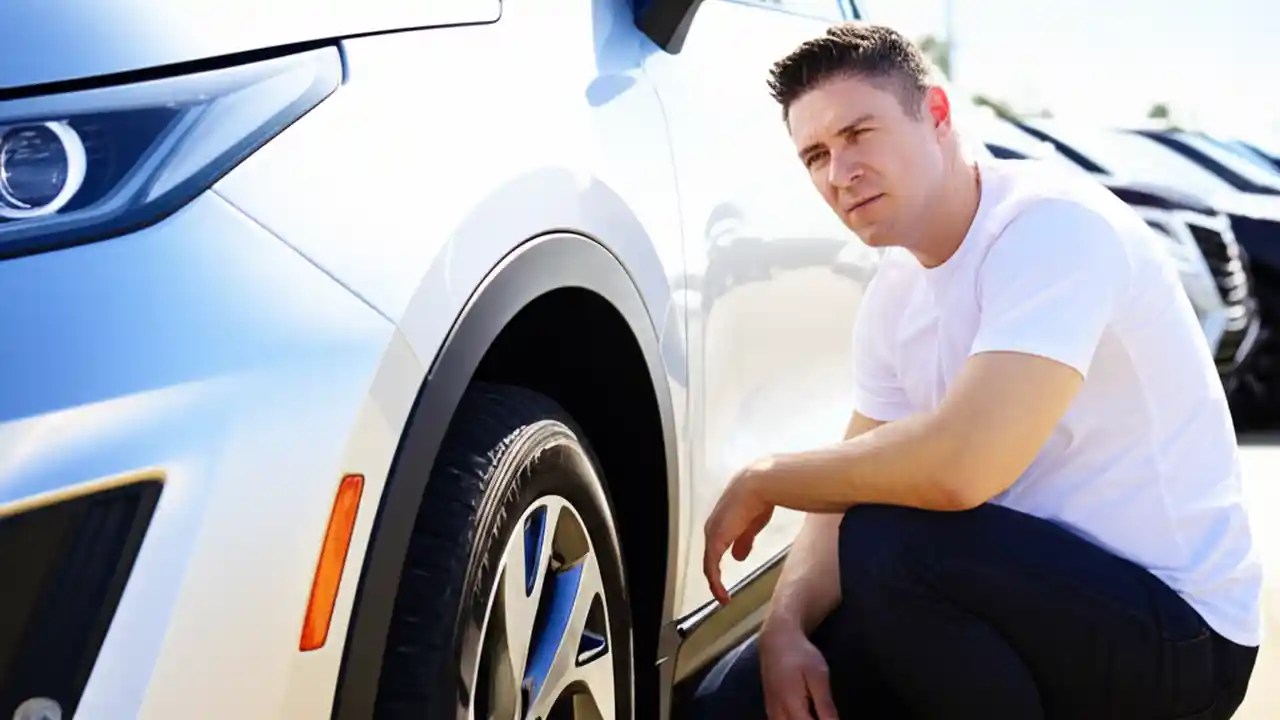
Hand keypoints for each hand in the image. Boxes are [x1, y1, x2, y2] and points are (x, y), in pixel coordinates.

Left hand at [703, 461, 775, 604]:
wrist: (757, 486)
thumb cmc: (757, 499)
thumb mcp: (751, 525)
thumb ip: (744, 541)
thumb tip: (739, 557)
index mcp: (721, 525)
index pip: (714, 549)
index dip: (718, 566)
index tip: (723, 580)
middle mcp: (713, 529)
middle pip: (710, 559)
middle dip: (715, 577)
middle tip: (721, 593)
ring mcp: (713, 534)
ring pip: (709, 564)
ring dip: (715, 583)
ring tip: (722, 597)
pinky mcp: (716, 540)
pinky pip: (712, 566)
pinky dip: (716, 581)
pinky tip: (721, 592)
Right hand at [759, 621, 839, 719]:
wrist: (776, 640)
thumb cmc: (800, 655)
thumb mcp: (818, 677)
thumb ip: (825, 705)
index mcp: (792, 706)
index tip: (831, 718)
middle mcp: (778, 713)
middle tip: (824, 714)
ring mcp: (771, 711)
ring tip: (813, 712)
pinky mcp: (769, 708)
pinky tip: (802, 714)